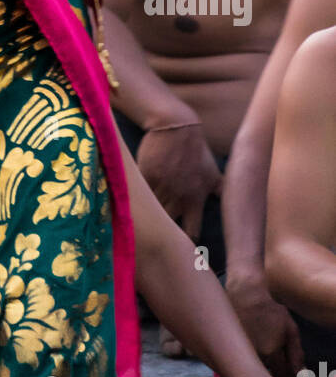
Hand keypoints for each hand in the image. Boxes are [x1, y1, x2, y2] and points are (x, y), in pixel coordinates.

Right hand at [136, 120, 221, 239]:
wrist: (176, 127)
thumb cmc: (196, 151)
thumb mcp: (212, 173)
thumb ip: (219, 191)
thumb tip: (238, 202)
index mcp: (195, 201)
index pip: (193, 233)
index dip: (189, 244)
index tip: (184, 249)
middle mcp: (179, 199)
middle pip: (169, 228)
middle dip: (166, 234)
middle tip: (163, 240)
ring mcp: (162, 188)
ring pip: (153, 212)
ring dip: (151, 217)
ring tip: (147, 226)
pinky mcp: (146, 177)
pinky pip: (140, 195)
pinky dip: (139, 200)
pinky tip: (138, 204)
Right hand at [226, 274, 303, 376]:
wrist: (245, 293)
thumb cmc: (270, 309)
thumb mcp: (290, 329)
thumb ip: (297, 354)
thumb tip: (301, 374)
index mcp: (271, 354)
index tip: (293, 374)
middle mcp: (255, 356)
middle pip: (270, 373)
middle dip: (278, 372)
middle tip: (282, 362)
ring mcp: (243, 351)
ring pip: (258, 365)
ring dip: (265, 364)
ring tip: (269, 350)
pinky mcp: (234, 345)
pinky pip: (247, 356)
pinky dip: (253, 355)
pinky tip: (256, 343)